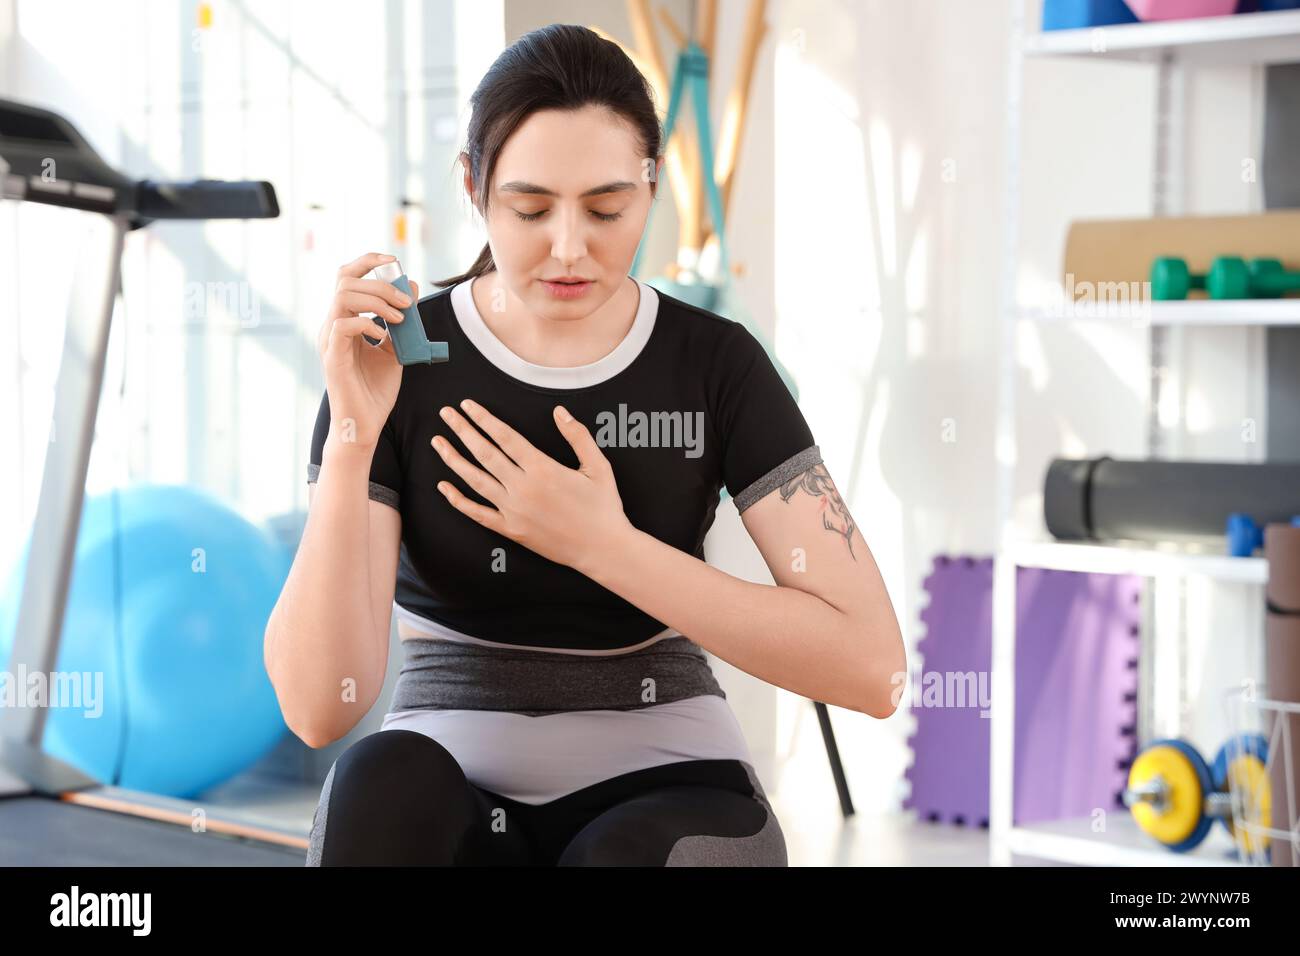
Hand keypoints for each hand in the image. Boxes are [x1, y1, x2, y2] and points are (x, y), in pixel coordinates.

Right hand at [317, 252, 416, 450]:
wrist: (366, 424)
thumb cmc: (376, 389)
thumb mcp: (396, 349)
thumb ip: (402, 322)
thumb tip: (412, 288)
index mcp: (344, 320)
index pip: (347, 277)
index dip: (368, 261)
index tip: (393, 261)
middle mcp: (333, 326)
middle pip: (345, 279)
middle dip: (381, 284)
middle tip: (407, 302)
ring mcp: (330, 340)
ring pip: (343, 296)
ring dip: (377, 300)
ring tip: (400, 317)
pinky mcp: (332, 357)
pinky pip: (343, 326)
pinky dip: (367, 323)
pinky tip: (384, 335)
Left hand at [431, 399, 633, 572]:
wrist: (602, 548)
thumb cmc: (603, 506)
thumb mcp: (598, 466)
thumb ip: (577, 436)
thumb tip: (559, 411)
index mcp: (543, 468)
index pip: (505, 437)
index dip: (484, 419)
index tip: (468, 406)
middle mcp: (523, 488)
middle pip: (484, 453)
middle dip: (463, 430)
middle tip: (446, 413)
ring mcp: (514, 511)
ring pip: (475, 480)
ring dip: (454, 460)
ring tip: (438, 443)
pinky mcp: (511, 530)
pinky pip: (478, 513)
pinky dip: (458, 500)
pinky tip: (444, 487)